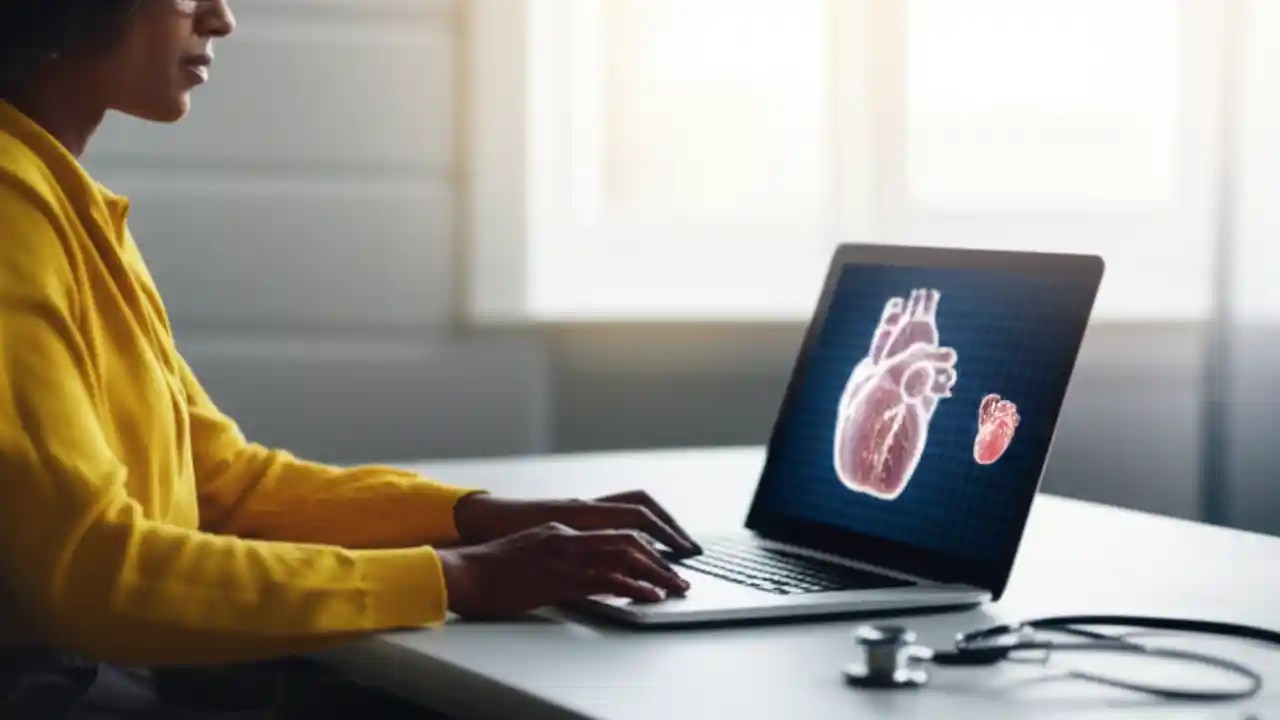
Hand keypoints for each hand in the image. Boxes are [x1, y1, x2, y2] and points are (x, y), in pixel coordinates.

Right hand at [437, 522, 690, 618]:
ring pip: (623, 555)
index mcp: (562, 529)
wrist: (462, 573)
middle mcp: (568, 536)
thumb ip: (563, 559)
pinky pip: (605, 580)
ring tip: (675, 587)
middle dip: (659, 555)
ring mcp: (564, 555)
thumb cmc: (492, 571)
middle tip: (679, 574)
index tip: (665, 557)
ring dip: (655, 571)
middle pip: (628, 537)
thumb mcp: (533, 555)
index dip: (646, 542)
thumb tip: (592, 575)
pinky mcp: (557, 577)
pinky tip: (648, 595)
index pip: (615, 529)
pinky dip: (633, 586)